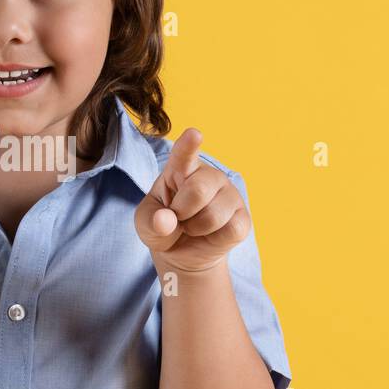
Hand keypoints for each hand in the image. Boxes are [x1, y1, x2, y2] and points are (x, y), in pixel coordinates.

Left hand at [134, 128, 250, 273]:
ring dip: (195, 228)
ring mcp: (229, 195)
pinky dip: (214, 238)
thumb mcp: (145, 224)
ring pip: (213, 215)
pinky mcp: (243, 218)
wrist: (181, 253)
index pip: (184, 154)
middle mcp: (209, 176)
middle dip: (181, 212)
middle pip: (198, 190)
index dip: (189, 144)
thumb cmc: (162, 227)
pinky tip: (209, 234)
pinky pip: (231, 229)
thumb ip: (150, 221)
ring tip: (191, 226)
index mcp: (181, 168)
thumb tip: (166, 220)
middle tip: (177, 216)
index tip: (194, 134)